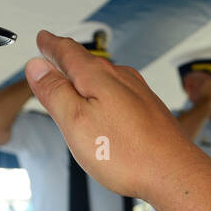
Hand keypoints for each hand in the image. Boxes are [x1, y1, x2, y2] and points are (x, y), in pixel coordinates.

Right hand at [25, 31, 206, 200]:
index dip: (51, 45)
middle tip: (55, 53)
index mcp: (98, 77)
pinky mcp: (151, 111)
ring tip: (77, 78)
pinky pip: (122, 93)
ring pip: (107, 77)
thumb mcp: (75, 122)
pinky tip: (108, 107)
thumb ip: (54, 91)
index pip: (68, 51)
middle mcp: (122, 78)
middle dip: (69, 58)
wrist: (174, 173)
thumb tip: (36, 66)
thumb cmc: (127, 153)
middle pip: (88, 62)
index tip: (43, 38)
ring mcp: (139, 94)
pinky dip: (107, 93)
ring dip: (89, 76)